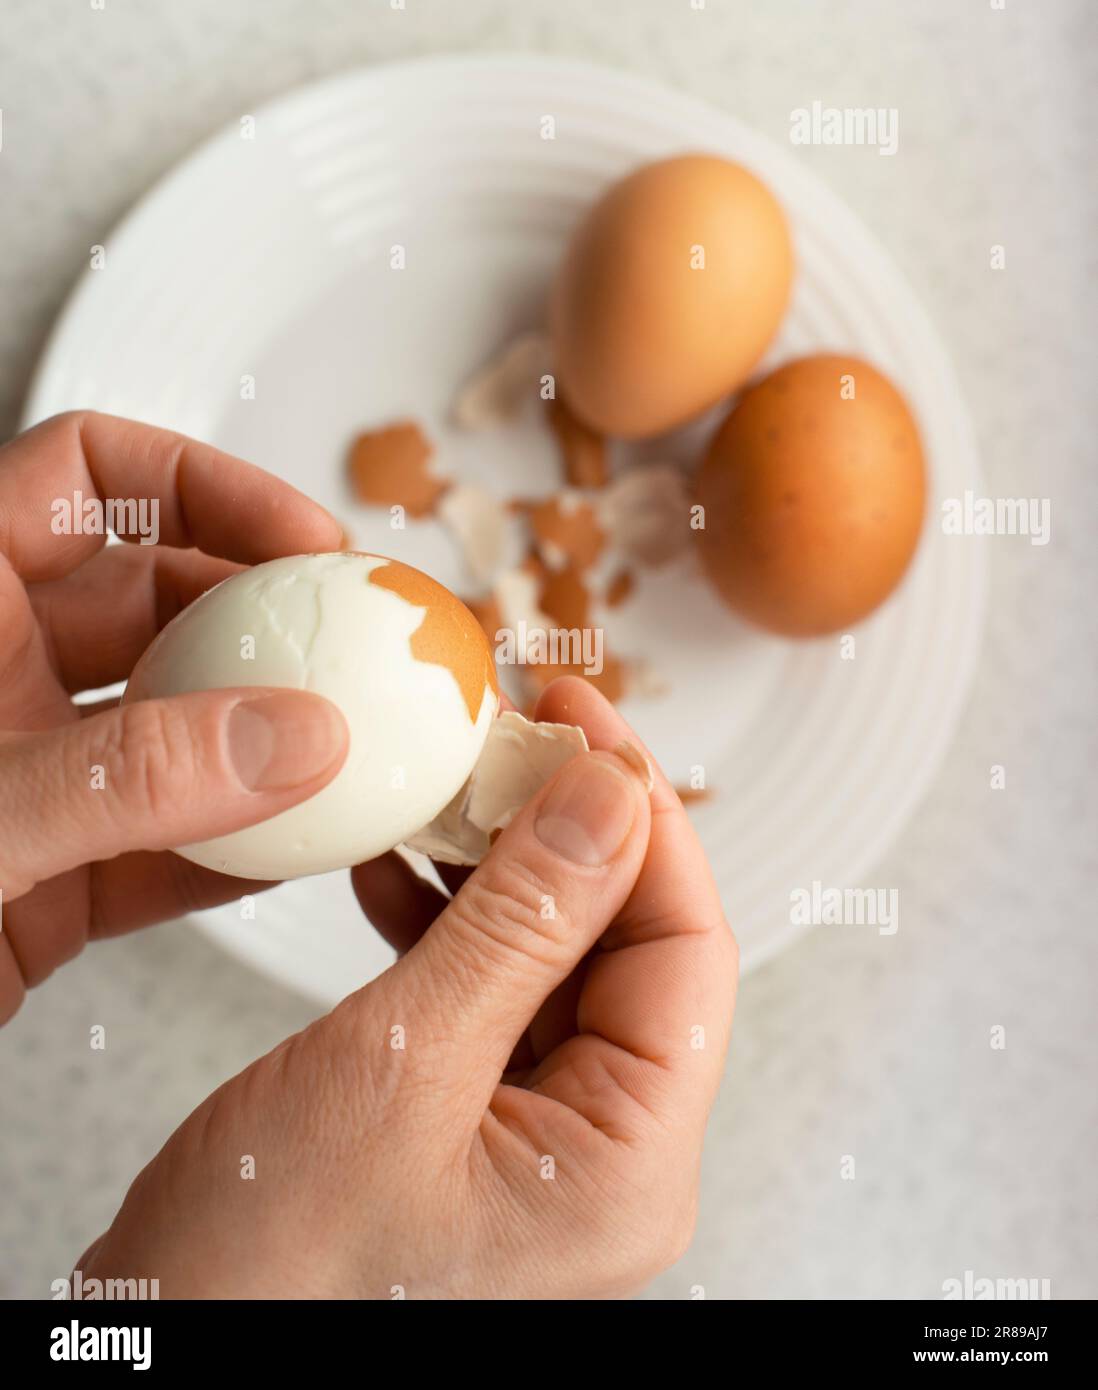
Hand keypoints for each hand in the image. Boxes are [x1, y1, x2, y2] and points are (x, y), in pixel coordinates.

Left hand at [0, 412, 349, 1023]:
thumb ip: (127, 777)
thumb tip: (294, 740)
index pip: (88, 476)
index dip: (207, 485)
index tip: (305, 540)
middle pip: (166, 600)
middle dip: (271, 620)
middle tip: (361, 651)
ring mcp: (31, 776)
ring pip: (183, 727)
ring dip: (271, 741)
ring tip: (357, 754)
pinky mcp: (52, 877)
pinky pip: (171, 843)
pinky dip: (240, 850)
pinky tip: (300, 854)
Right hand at [78, 677, 737, 1298]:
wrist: (164, 1341)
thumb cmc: (268, 1272)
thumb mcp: (402, 1063)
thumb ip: (520, 923)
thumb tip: (608, 797)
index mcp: (628, 1167)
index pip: (688, 951)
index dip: (643, 822)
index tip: (588, 730)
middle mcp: (604, 1157)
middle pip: (627, 948)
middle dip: (565, 834)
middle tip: (511, 744)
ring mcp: (540, 1140)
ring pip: (555, 960)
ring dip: (500, 870)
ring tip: (449, 795)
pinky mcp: (475, 1122)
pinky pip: (491, 994)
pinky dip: (448, 924)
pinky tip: (399, 872)